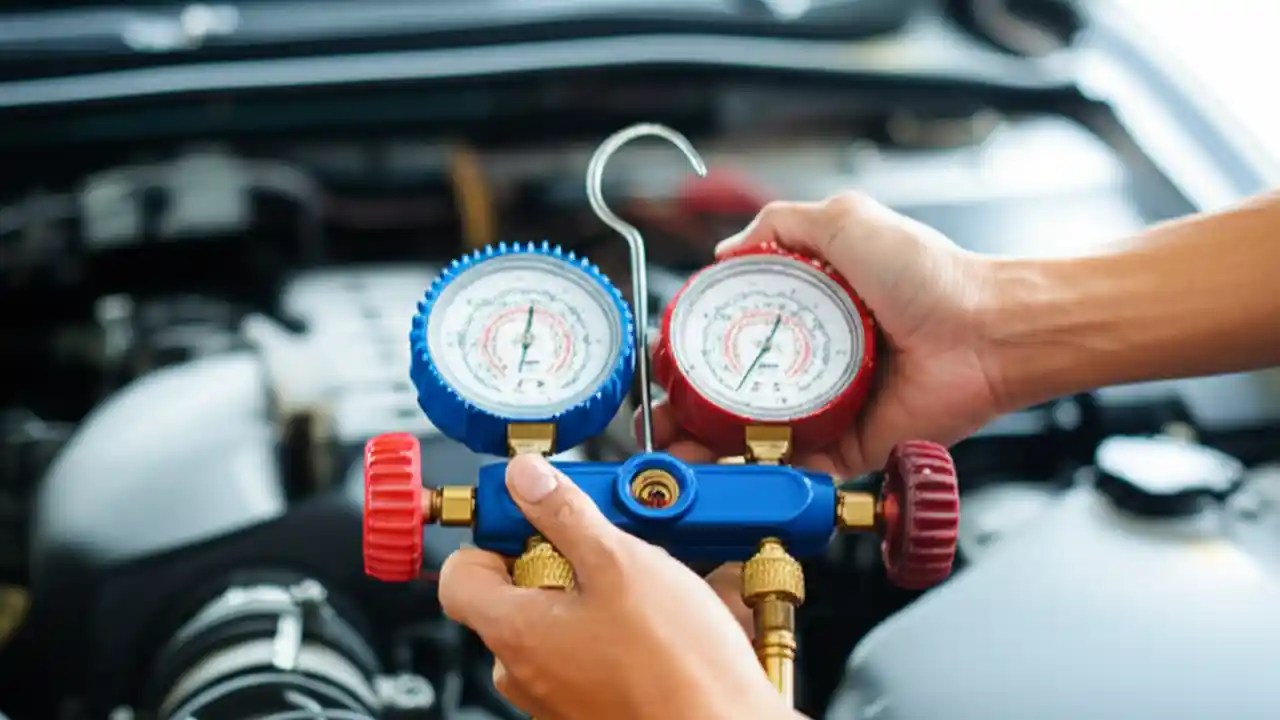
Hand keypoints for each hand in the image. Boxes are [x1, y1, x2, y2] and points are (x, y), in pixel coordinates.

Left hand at [439, 454, 794, 719]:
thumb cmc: (675, 669)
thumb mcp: (621, 564)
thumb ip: (566, 514)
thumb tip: (526, 478)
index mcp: (514, 632)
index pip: (462, 573)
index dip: (496, 535)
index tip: (536, 514)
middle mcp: (527, 671)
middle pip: (524, 592)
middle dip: (570, 558)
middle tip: (613, 541)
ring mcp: (561, 694)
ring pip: (571, 619)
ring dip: (611, 589)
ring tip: (661, 574)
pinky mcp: (599, 705)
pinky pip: (603, 650)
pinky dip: (634, 625)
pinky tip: (682, 611)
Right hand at [649, 191, 1002, 476]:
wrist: (984, 332)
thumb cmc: (930, 276)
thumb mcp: (847, 221)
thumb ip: (783, 225)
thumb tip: (724, 249)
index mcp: (804, 312)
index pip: (728, 334)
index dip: (687, 347)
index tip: (658, 358)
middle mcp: (809, 362)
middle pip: (728, 392)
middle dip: (684, 406)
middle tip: (657, 414)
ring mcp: (825, 408)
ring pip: (750, 434)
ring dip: (706, 446)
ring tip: (673, 450)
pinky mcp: (847, 448)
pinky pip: (795, 465)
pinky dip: (758, 473)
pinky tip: (723, 473)